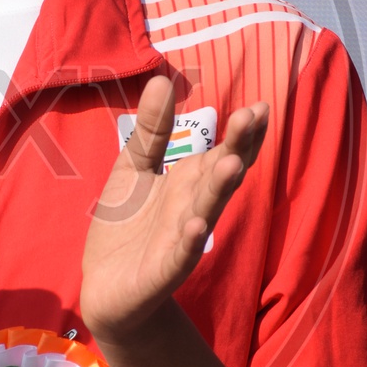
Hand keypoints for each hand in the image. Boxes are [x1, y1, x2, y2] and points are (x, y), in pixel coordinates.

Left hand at [81, 74, 267, 349]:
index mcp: (191, 182)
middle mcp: (194, 207)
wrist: (106, 287)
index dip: (242, 133)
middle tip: (255, 116)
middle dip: (237, 148)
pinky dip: (189, 241)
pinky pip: (180, 254)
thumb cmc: (127, 226)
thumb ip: (151, 129)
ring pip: (206, 210)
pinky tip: (195, 226)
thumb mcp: (135, 168)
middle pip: (221, 175)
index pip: (224, 152)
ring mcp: (182, 239)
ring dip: (218, 189)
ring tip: (230, 164)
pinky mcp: (163, 270)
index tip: (260, 106)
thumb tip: (162, 79)